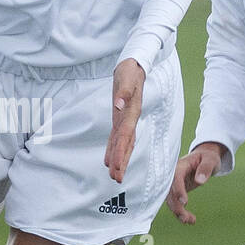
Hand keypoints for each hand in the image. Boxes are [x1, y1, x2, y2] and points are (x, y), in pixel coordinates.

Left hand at [103, 59, 145, 183]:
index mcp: (131, 112)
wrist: (135, 66)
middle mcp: (129, 119)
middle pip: (126, 145)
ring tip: (114, 176)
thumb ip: (124, 91)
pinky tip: (109, 160)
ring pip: (123, 144)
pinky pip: (118, 138)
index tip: (115, 166)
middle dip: (121, 162)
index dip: (120, 152)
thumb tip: (118, 104)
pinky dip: (114, 150)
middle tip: (116, 179)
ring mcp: (126, 120)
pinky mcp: (121, 119)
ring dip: (119, 160)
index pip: (124, 136)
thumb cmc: (131, 70)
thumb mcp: (127, 77)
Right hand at [167, 142, 224, 223]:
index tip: (184, 202)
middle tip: (186, 218)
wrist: (204, 158)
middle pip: (170, 192)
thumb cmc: (208, 157)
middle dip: (176, 206)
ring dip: (179, 212)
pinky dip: (182, 212)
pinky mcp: (177, 191)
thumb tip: (200, 181)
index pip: (176, 178)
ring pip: (171, 200)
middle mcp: (173, 175)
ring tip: (190, 221)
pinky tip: (191, 220)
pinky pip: (176, 203)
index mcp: (179, 165)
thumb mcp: (210, 160)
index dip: (178, 190)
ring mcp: (174, 184)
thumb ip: (205, 168)